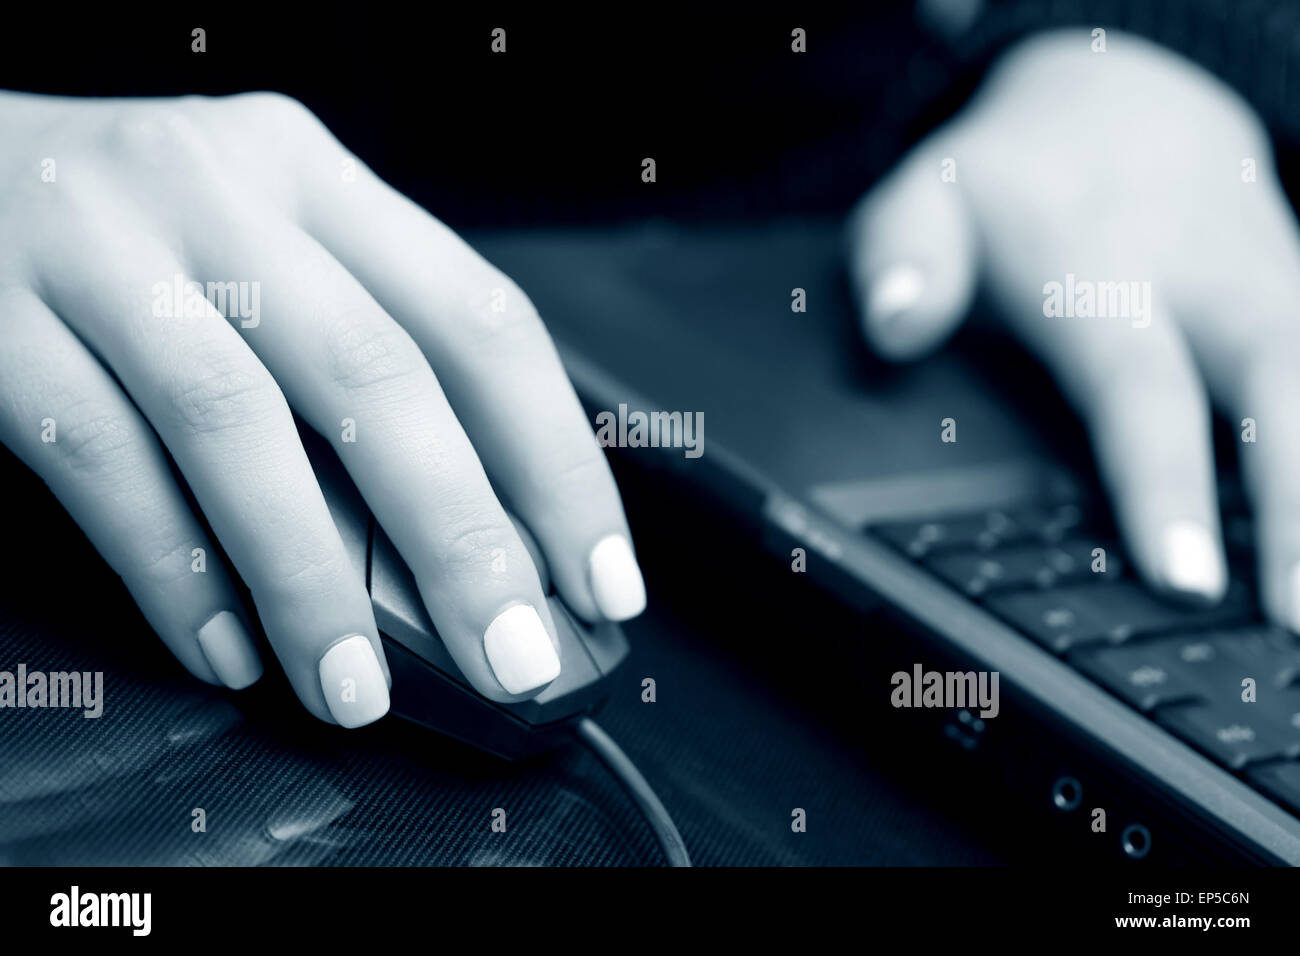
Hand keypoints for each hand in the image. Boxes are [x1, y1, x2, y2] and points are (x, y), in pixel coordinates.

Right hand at [0, 91, 645, 725]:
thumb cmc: (141, 230)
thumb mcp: (271, 245)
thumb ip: (362, 355)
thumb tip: (475, 532)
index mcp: (319, 183)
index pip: (481, 322)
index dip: (557, 461)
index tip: (601, 575)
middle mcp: (225, 198)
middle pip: (380, 381)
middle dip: (461, 541)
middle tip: (510, 654)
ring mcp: (104, 251)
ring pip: (241, 432)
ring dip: (314, 581)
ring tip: (356, 690)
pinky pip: (106, 465)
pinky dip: (178, 575)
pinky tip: (228, 650)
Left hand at [847, 30, 1299, 629]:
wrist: (1117, 105)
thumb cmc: (1012, 185)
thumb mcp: (929, 198)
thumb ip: (903, 258)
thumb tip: (894, 325)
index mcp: (1103, 274)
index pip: (1137, 388)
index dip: (1162, 486)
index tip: (1184, 578)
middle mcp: (1206, 284)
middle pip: (1277, 393)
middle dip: (1295, 509)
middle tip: (1292, 622)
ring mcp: (1270, 289)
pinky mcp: (1299, 301)